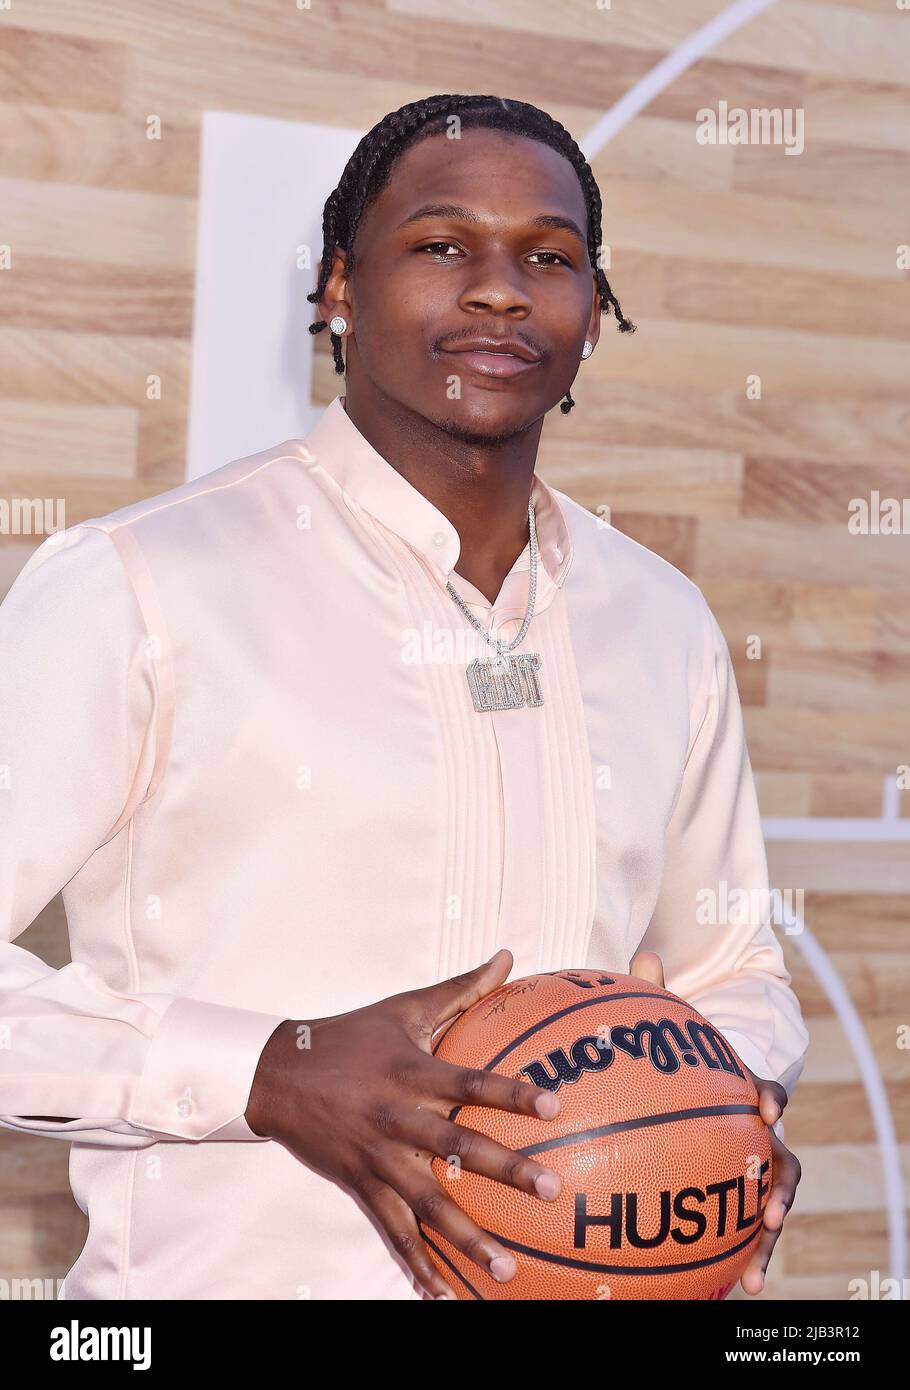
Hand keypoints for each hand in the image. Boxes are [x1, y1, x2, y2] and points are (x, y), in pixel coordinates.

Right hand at [245, 948, 562, 1299]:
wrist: (277, 1074)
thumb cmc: (351, 1036)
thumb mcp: (404, 1008)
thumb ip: (461, 989)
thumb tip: (507, 956)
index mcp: (412, 1073)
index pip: (470, 1081)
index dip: (512, 1094)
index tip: (555, 1107)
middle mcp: (398, 1118)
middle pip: (458, 1149)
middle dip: (506, 1172)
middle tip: (552, 1190)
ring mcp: (377, 1157)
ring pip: (428, 1205)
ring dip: (468, 1239)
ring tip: (508, 1268)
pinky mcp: (359, 1184)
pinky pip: (392, 1231)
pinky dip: (417, 1265)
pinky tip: (442, 1294)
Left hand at [629, 949, 800, 1296]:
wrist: (704, 1095)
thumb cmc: (682, 1062)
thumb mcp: (669, 1031)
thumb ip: (658, 999)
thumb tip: (644, 957)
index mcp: (744, 1093)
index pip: (766, 1091)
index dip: (768, 1096)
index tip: (765, 1107)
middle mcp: (759, 1135)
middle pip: (783, 1161)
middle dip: (781, 1188)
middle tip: (772, 1210)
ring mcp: (753, 1169)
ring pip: (772, 1205)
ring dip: (767, 1237)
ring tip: (755, 1271)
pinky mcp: (738, 1197)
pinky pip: (743, 1231)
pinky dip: (742, 1258)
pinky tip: (732, 1286)